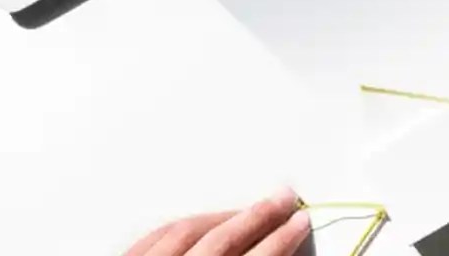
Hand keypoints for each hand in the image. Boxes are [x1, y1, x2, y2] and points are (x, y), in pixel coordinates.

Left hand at [124, 188, 310, 255]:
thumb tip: (282, 249)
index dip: (281, 240)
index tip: (300, 221)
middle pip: (218, 240)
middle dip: (256, 216)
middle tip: (283, 198)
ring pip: (182, 232)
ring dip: (219, 215)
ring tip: (245, 208)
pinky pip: (148, 238)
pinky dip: (176, 226)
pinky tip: (194, 222)